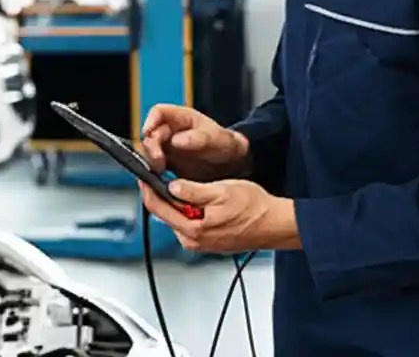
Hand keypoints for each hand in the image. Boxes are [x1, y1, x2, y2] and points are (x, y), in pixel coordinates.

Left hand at [139, 178, 300, 253]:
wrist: (275, 225)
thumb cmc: (254, 208)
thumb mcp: (221, 191)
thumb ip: (192, 190)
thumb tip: (171, 186)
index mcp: (193, 228)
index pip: (158, 209)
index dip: (148, 190)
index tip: (143, 177)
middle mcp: (193, 240)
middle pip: (165, 214)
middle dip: (160, 195)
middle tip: (157, 176)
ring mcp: (200, 242)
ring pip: (178, 218)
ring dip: (175, 202)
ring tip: (179, 185)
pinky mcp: (208, 241)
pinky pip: (190, 223)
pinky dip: (188, 210)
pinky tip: (196, 199)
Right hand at [140, 104, 248, 181]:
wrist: (231, 162)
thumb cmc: (224, 144)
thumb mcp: (216, 139)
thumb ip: (198, 138)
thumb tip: (175, 140)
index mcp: (182, 117)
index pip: (159, 112)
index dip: (150, 121)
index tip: (148, 133)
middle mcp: (170, 130)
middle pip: (151, 134)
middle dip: (151, 147)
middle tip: (158, 160)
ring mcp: (167, 146)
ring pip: (149, 150)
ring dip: (151, 160)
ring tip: (160, 171)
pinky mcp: (167, 162)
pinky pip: (154, 164)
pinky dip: (154, 170)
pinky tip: (160, 177)